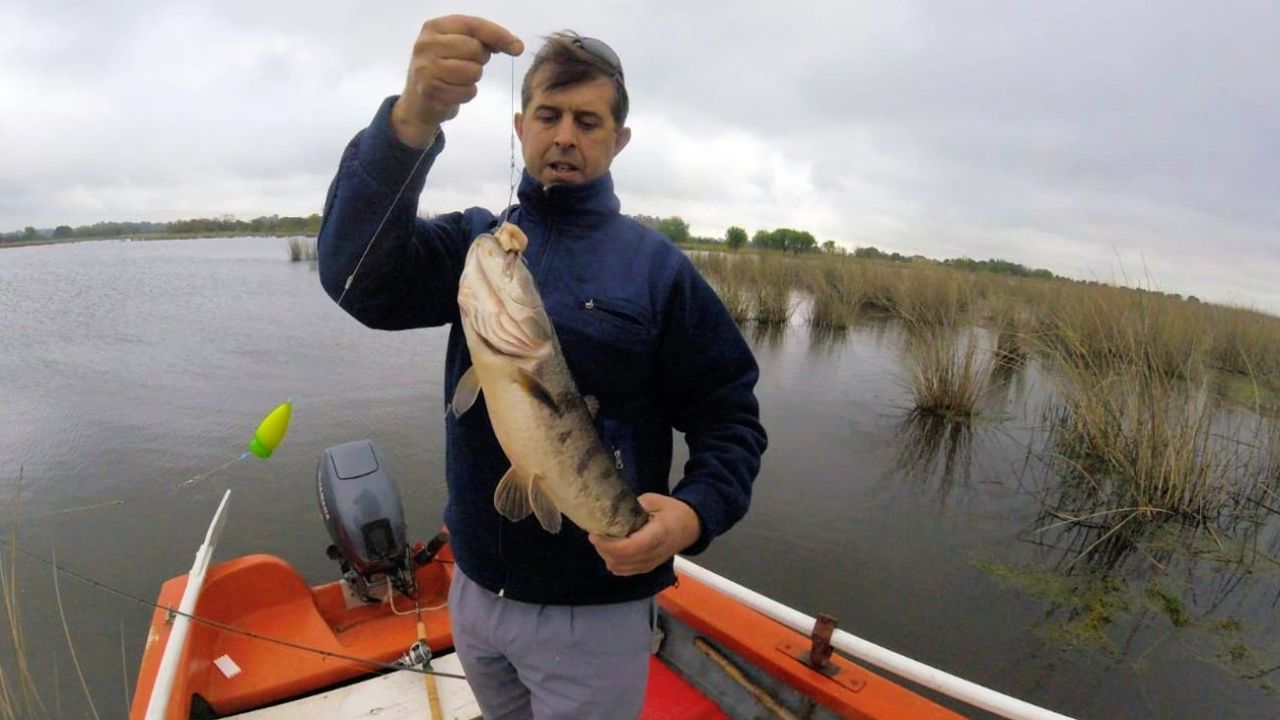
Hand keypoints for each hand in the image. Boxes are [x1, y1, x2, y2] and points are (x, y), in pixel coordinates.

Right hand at [391, 15, 523, 146]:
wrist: (418, 103)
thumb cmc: (443, 70)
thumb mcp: (456, 47)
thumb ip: (482, 40)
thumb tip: (515, 45)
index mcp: (434, 26)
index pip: (473, 25)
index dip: (498, 35)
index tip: (517, 47)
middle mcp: (426, 44)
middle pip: (474, 49)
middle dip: (480, 60)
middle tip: (468, 65)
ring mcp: (426, 67)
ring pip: (473, 71)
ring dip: (473, 78)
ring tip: (458, 79)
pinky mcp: (430, 90)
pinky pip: (468, 91)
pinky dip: (467, 94)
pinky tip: (454, 92)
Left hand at [589, 494, 701, 575]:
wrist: (691, 527)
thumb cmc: (673, 511)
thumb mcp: (654, 500)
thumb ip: (633, 506)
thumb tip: (611, 511)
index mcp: (657, 535)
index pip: (628, 548)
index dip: (608, 544)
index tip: (595, 533)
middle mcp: (653, 554)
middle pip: (620, 560)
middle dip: (603, 548)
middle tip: (596, 534)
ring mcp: (650, 563)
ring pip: (620, 568)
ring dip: (607, 556)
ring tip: (603, 541)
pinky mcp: (647, 568)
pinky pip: (625, 572)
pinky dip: (614, 563)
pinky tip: (612, 550)